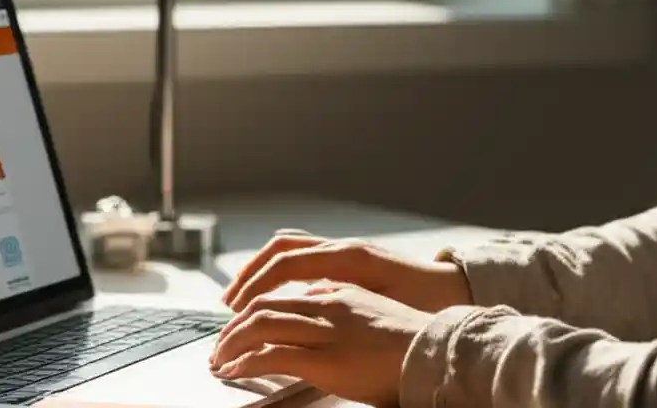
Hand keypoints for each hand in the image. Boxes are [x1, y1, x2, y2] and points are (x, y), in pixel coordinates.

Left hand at [211, 283, 430, 406]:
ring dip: (231, 342)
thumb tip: (318, 296)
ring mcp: (325, 330)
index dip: (252, 299)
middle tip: (219, 343)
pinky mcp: (325, 361)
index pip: (281, 284)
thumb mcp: (371, 305)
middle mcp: (327, 303)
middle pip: (263, 302)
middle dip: (234, 323)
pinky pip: (271, 356)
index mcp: (339, 287)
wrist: (437, 352)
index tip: (237, 316)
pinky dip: (245, 363)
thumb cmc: (410, 337)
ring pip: (260, 324)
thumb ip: (342, 299)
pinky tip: (233, 371)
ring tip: (219, 358)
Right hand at [221, 230, 471, 313]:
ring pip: (291, 247)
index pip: (287, 263)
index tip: (236, 308)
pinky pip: (305, 256)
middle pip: (281, 247)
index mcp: (349, 257)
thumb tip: (305, 303)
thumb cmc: (425, 304)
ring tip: (242, 296)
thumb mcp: (384, 307)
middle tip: (229, 303)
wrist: (454, 291)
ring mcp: (345, 250)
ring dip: (262, 268)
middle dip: (250, 273)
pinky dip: (281, 270)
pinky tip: (275, 294)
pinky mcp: (349, 259)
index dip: (256, 284)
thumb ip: (343, 301)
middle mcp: (344, 247)